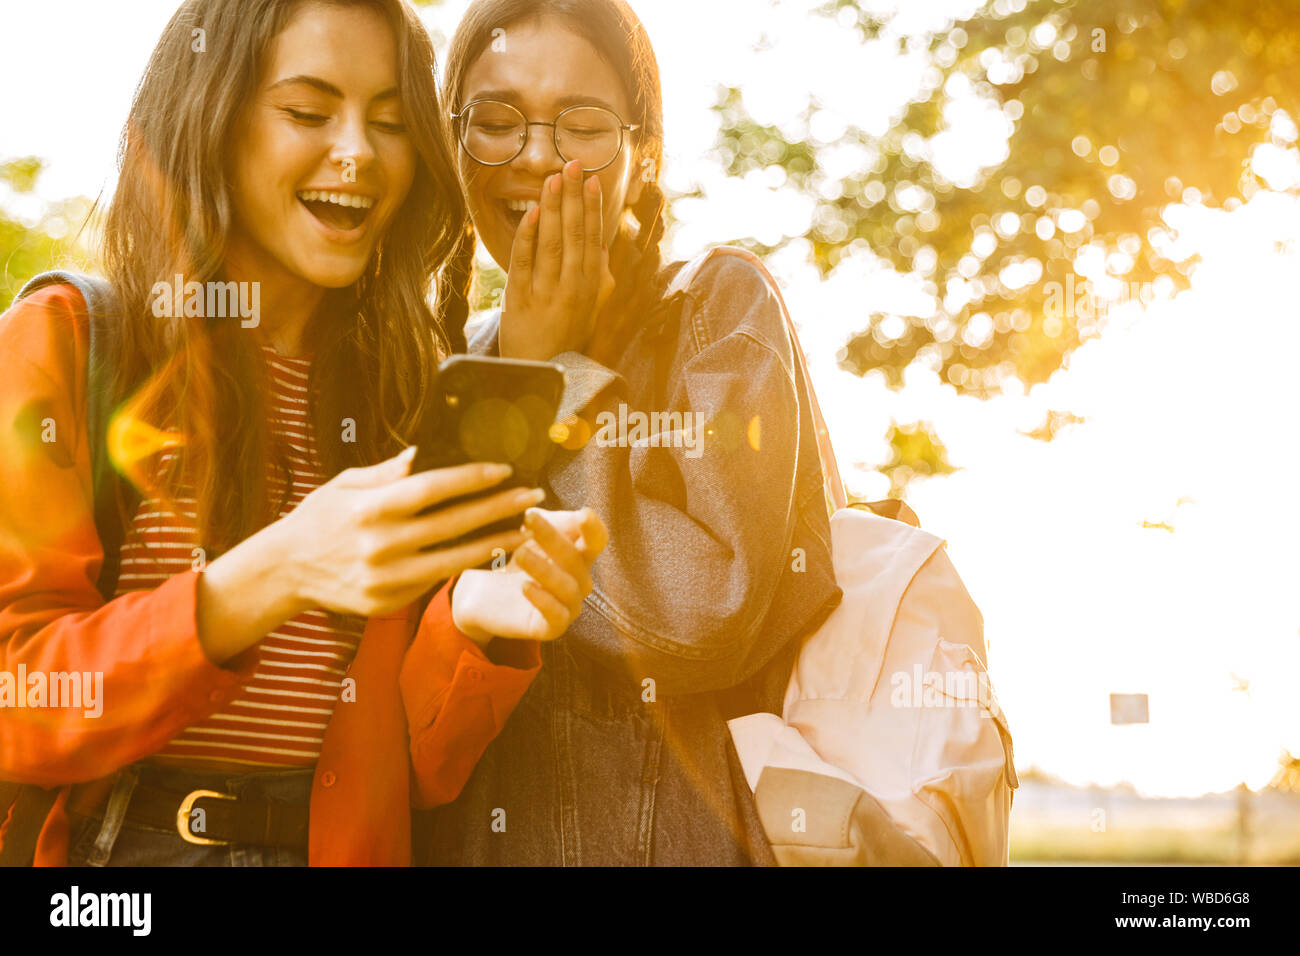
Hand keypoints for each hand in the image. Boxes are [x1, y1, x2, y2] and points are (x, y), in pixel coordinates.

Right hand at [278, 446, 542, 617]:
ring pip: (454, 560)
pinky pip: (434, 581)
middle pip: (454, 524)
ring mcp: (386, 579)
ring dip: (494, 544)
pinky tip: (487, 552)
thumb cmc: (319, 519)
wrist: (283, 571)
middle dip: (499, 508)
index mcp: (371, 509)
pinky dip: (462, 566)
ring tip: (524, 530)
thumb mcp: (346, 485)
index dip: (472, 478)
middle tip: (532, 497)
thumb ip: (389, 472)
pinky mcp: (388, 603)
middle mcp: (381, 545)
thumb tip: (427, 451)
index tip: (504, 469)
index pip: (433, 489)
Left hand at [451, 506, 608, 643]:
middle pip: (576, 558)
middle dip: (553, 537)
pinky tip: (525, 586)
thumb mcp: (527, 534)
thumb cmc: (514, 559)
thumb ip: (545, 520)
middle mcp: (581, 580)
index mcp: (580, 554)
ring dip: (544, 568)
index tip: (583, 513)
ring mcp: (570, 605)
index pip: (597, 540)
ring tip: (519, 554)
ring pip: (566, 586)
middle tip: (528, 520)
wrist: (484, 596)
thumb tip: (553, 506)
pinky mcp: (553, 628)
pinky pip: (556, 615)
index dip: (593, 528)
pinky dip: (543, 600)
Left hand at [498, 160, 614, 360]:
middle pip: (575, 235)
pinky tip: (532, 212)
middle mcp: (574, 289)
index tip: (590, 179)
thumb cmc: (566, 342)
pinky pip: (525, 263)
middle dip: (573, 197)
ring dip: (553, 207)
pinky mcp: (521, 302)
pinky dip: (528, 236)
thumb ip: (596, 278)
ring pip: (552, 243)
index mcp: (592, 288)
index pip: (593, 239)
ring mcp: (548, 295)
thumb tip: (601, 246)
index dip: (592, 208)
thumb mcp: (591, 311)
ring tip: (553, 178)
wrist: (542, 377)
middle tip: (572, 164)